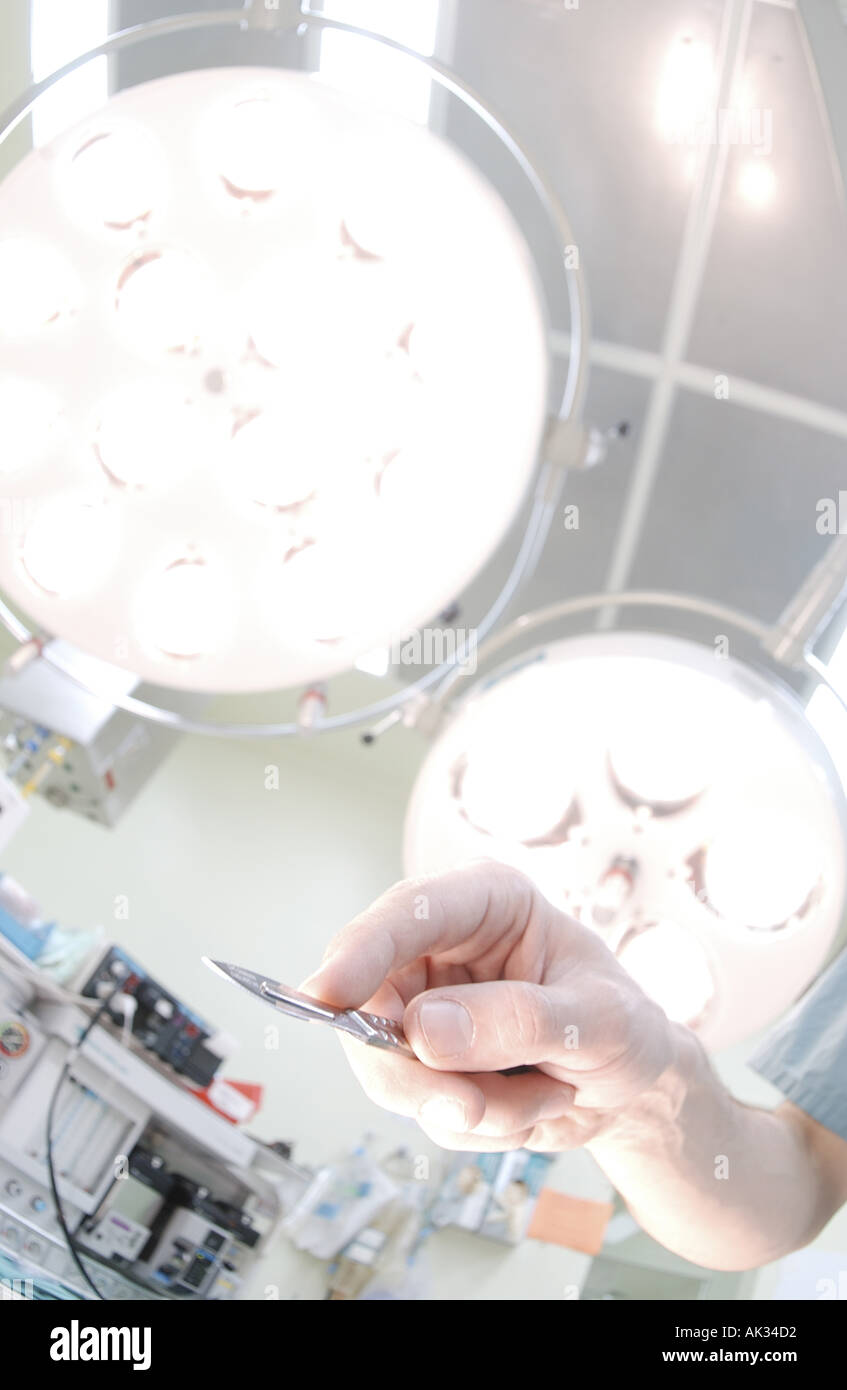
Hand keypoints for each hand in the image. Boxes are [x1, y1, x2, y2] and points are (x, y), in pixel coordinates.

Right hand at [300, 861, 675, 1151]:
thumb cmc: (623, 1027)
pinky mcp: (423, 1065)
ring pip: (391, 1070)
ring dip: (474, 1106)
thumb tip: (422, 1031)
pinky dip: (481, 1126)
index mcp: (485, 902)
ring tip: (547, 1094)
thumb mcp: (597, 1020)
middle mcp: (440, 949)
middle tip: (475, 1106)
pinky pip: (423, 1111)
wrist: (634, 1085)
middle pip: (371, 1003)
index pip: (409, 913)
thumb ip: (519, 1021)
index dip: (360, 949)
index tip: (329, 994)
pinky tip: (529, 1105)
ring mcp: (423, 1009)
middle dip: (419, 1071)